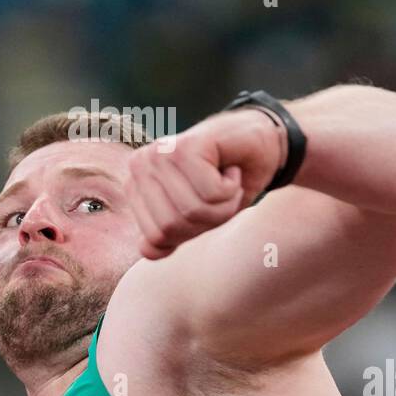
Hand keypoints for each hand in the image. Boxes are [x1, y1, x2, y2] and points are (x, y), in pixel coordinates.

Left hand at [124, 108, 286, 258]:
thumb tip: (147, 251)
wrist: (261, 143)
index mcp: (134, 185)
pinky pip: (210, 192)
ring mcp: (161, 152)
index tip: (205, 206)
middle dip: (208, 220)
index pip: (155, 239)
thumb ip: (167, 235)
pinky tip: (231, 169)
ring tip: (227, 181)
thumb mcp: (195, 218)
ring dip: (225, 204)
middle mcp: (139, 165)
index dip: (191, 233)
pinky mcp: (187, 144)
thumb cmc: (225, 183)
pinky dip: (232, 188)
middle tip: (222, 193)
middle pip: (172, 227)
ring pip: (192, 210)